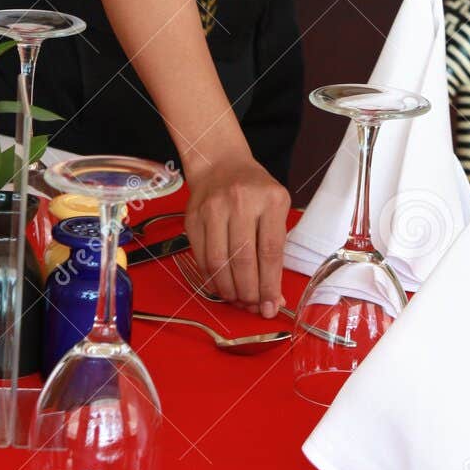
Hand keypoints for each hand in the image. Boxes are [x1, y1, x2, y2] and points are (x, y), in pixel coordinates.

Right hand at [184, 154, 289, 318]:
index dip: (270, 285)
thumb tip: (275, 296)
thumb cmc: (255, 189)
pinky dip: (212, 279)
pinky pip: (202, 257)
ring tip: (238, 299)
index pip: (270, 251)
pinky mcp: (193, 218)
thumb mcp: (276, 208)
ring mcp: (213, 209)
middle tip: (253, 306)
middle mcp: (240, 202)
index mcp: (270, 199)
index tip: (271, 306)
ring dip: (229, 290)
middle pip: (243, 260)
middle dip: (249, 292)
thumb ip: (275, 249)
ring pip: (219, 263)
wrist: (220, 163)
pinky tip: (222, 285)